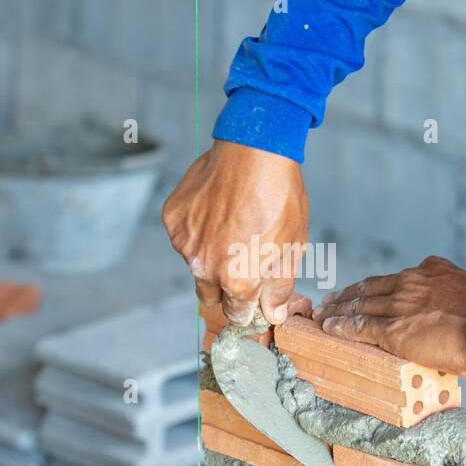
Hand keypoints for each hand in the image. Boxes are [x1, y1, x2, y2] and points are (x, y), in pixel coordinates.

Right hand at [162, 139, 308, 324]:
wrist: (255, 150)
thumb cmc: (279, 197)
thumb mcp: (292, 246)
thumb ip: (279, 287)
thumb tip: (272, 314)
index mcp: (237, 281)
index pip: (236, 314)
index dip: (247, 305)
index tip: (253, 291)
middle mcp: (204, 268)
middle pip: (210, 295)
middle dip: (225, 285)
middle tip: (242, 257)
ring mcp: (184, 243)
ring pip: (195, 264)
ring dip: (210, 254)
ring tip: (232, 224)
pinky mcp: (173, 219)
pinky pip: (184, 236)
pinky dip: (197, 229)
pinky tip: (216, 208)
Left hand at [311, 256, 465, 376]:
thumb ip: (450, 289)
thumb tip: (446, 300)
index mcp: (430, 270)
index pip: (392, 278)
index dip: (372, 286)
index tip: (361, 290)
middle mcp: (410, 282)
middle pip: (369, 288)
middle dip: (347, 295)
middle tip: (330, 300)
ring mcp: (400, 305)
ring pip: (359, 305)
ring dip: (336, 310)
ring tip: (322, 315)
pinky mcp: (394, 329)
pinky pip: (359, 326)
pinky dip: (341, 326)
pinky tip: (328, 327)